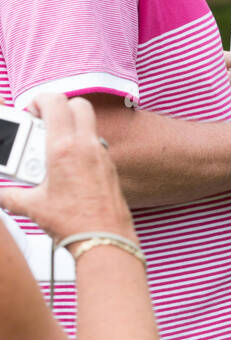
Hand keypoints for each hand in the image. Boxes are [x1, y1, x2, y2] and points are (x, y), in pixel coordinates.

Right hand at [0, 93, 137, 244]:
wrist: (105, 240)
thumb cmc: (73, 222)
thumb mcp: (33, 206)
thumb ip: (10, 196)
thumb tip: (1, 194)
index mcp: (64, 148)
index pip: (55, 102)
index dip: (40, 100)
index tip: (30, 112)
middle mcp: (86, 145)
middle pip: (78, 104)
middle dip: (59, 108)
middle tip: (43, 124)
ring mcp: (102, 155)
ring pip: (89, 124)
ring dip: (71, 127)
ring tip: (52, 148)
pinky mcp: (111, 167)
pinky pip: (97, 145)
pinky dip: (82, 147)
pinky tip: (70, 167)